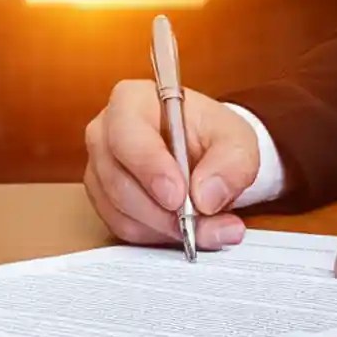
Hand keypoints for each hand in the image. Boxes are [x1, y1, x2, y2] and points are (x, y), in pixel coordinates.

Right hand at [83, 80, 260, 248]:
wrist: (204, 152)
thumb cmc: (212, 136)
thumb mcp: (237, 140)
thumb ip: (231, 164)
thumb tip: (206, 197)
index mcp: (131, 101)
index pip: (127, 135)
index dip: (150, 168)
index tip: (178, 196)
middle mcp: (105, 132)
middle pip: (118, 180)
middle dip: (162, 212)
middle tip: (200, 224)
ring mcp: (99, 168)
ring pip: (120, 210)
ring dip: (164, 228)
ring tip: (204, 228)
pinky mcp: (103, 199)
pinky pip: (123, 227)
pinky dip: (156, 235)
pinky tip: (182, 227)